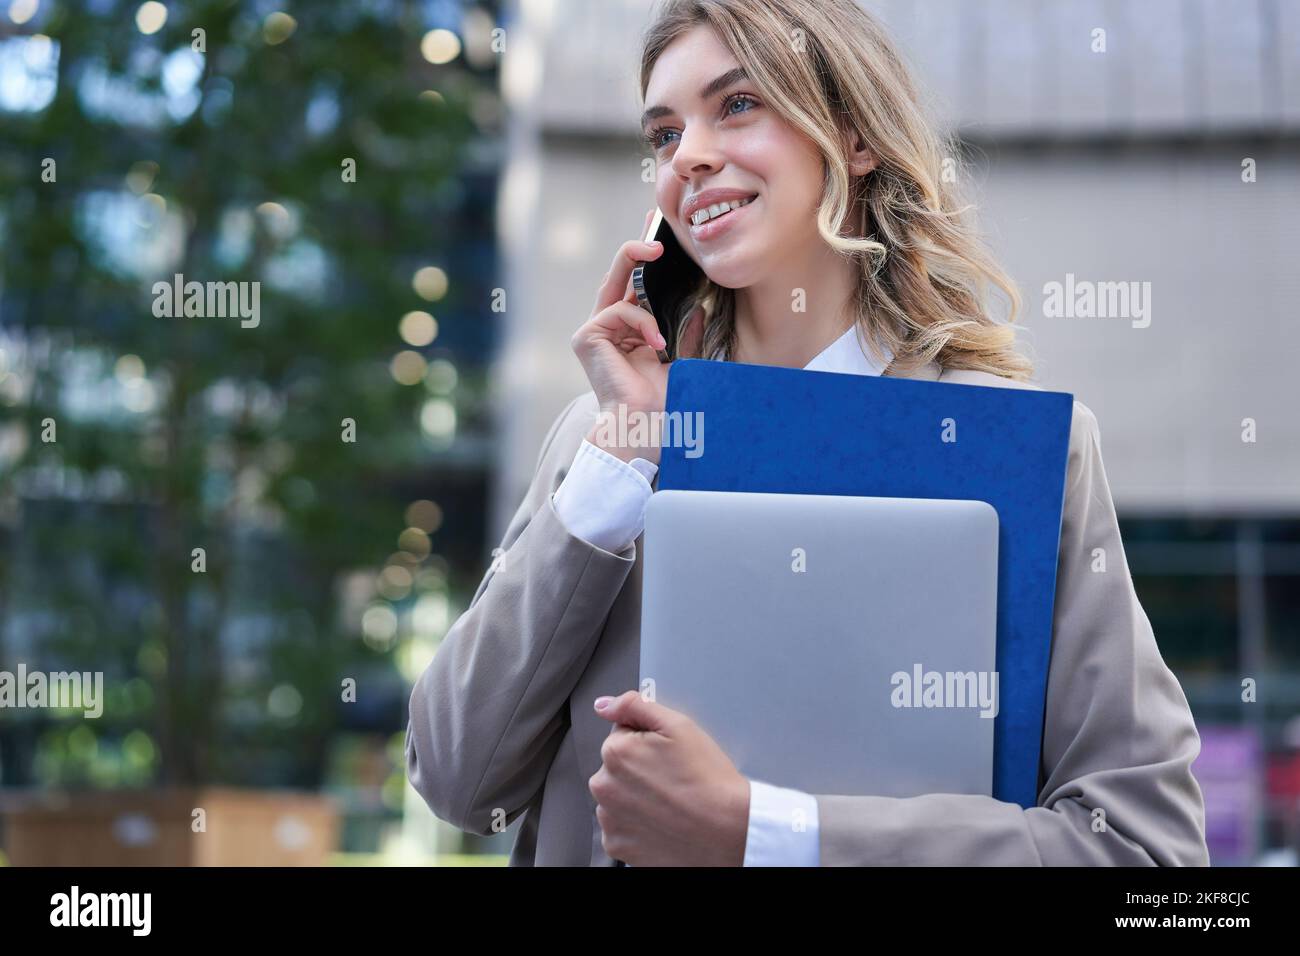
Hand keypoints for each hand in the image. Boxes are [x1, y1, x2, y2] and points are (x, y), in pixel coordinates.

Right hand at [570, 209, 704, 466]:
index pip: (635, 285)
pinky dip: (641, 323)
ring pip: (619, 290)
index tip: (663, 239)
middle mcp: (608, 327)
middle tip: (658, 237)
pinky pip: (618, 311)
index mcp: (628, 331)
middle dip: (636, 249)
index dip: (645, 259)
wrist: (645, 425)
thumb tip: (699, 305)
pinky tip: (655, 345)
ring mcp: (594, 331)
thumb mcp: (683, 357)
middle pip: (618, 275)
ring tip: (663, 340)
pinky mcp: (587, 336)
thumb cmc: (662, 400)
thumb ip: (686, 330)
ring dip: (648, 307)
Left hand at [588, 689, 749, 865]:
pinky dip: (637, 824)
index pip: (622, 734)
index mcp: (615, 753)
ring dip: (636, 797)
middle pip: (618, 766)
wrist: (728, 830)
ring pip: (619, 797)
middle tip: (673, 778)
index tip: (668, 755)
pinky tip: (662, 820)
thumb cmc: (708, 780)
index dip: (649, 741)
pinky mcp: (618, 846)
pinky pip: (622, 826)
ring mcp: (610, 820)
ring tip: (671, 801)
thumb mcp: (678, 726)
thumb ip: (635, 706)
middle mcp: (604, 787)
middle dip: (640, 768)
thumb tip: (604, 704)